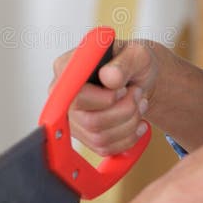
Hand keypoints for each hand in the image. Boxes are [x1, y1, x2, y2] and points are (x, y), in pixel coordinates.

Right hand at [55, 40, 160, 155]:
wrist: (139, 80)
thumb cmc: (133, 63)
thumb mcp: (136, 54)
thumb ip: (124, 63)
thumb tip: (109, 77)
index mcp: (67, 68)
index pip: (73, 94)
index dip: (102, 98)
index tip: (122, 89)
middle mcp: (63, 95)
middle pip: (89, 121)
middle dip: (123, 111)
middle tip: (137, 93)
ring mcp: (72, 118)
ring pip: (99, 137)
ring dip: (129, 123)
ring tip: (139, 104)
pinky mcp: (83, 135)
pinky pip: (104, 148)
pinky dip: (128, 137)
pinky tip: (137, 122)